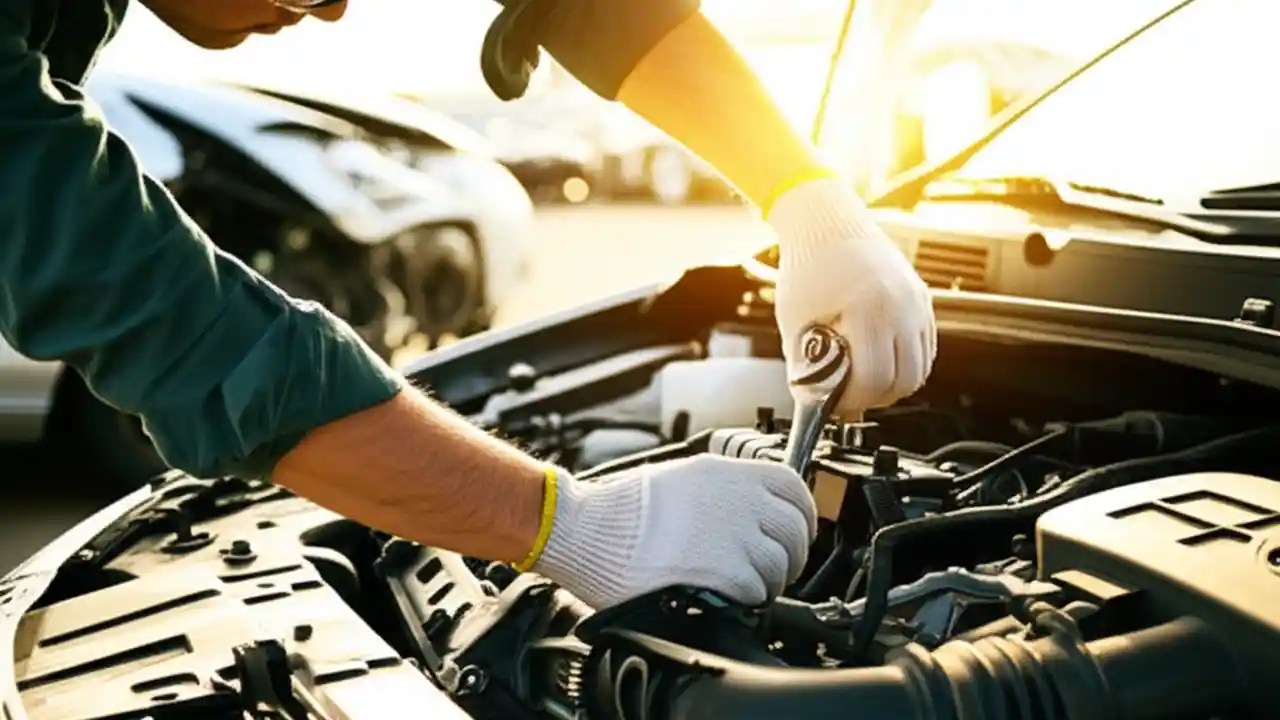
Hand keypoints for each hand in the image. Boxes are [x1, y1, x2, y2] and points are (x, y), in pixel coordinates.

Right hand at [531, 455, 816, 608]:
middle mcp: (737, 500)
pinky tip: (731, 598)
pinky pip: (757, 590)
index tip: (798, 531)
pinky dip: (750, 599)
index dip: (802, 514)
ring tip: (749, 588)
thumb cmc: (619, 509)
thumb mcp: (679, 478)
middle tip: (777, 568)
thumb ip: (721, 491)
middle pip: (795, 530)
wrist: (586, 529)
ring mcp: (733, 535)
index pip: (793, 488)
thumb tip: (748, 510)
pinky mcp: (723, 571)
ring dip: (770, 581)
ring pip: (781, 565)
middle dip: (792, 554)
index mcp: (726, 472)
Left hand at [769, 177, 935, 415]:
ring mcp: (917, 302)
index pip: (874, 379)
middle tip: (849, 397)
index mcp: (870, 309)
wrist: (826, 222)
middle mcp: (902, 306)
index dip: (852, 400)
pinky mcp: (923, 299)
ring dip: (893, 383)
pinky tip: (878, 358)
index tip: (835, 403)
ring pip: (920, 368)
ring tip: (861, 379)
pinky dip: (905, 362)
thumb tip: (815, 405)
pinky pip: (925, 347)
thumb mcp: (796, 321)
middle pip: (904, 380)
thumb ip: (806, 367)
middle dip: (875, 397)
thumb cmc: (808, 264)